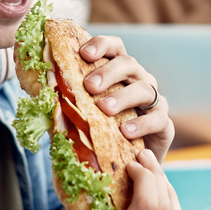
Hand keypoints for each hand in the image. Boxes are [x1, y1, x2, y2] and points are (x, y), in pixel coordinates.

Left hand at [79, 36, 173, 162]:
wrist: (127, 164)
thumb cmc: (101, 134)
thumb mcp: (81, 116)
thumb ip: (67, 102)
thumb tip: (45, 87)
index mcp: (119, 73)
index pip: (114, 48)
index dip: (101, 45)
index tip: (84, 53)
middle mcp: (139, 80)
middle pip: (128, 64)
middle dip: (108, 72)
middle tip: (89, 86)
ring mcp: (155, 101)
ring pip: (144, 88)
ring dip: (122, 97)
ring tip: (104, 109)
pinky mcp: (165, 124)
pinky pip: (158, 118)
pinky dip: (142, 124)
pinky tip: (125, 131)